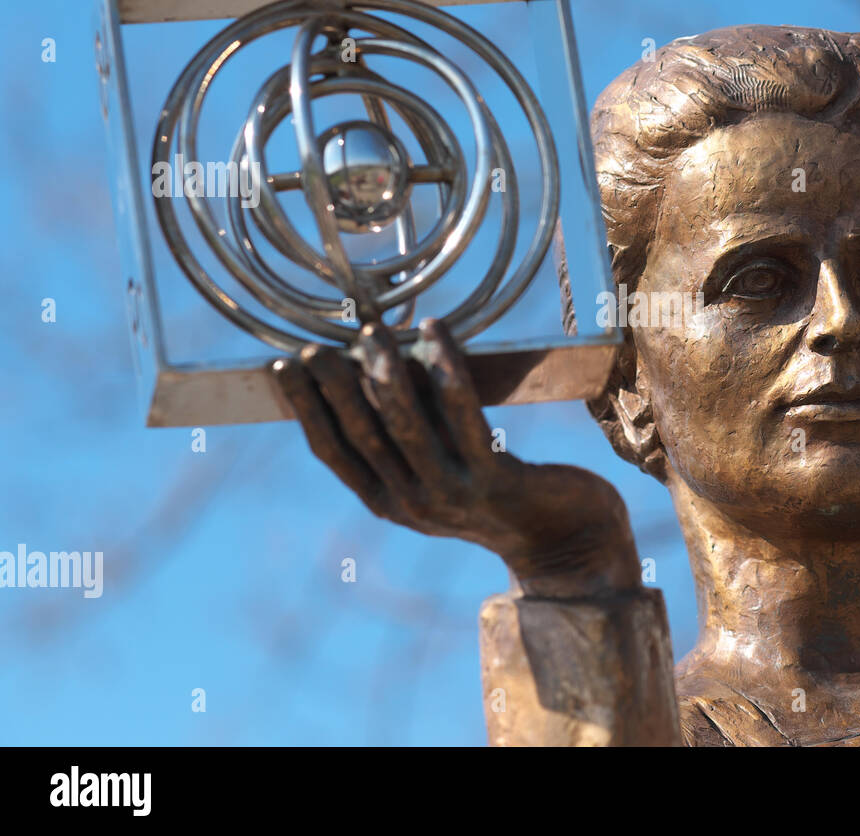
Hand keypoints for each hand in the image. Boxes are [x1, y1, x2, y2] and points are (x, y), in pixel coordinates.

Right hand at [271, 318, 641, 598]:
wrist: (566, 542)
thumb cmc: (502, 494)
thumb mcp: (442, 471)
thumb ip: (411, 434)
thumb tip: (376, 366)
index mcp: (390, 502)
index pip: (333, 451)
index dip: (305, 409)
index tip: (282, 367)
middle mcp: (413, 502)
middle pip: (361, 434)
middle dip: (334, 385)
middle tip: (317, 344)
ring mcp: (451, 493)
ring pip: (404, 422)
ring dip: (384, 371)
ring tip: (371, 331)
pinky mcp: (493, 478)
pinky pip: (463, 410)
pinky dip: (444, 365)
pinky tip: (434, 329)